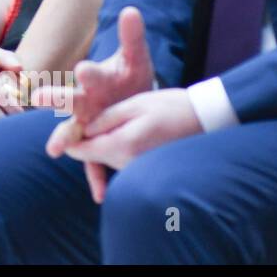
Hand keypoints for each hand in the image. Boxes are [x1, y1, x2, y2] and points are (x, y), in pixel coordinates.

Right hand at [33, 6, 155, 198]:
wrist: (129, 102)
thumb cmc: (128, 79)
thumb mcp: (135, 59)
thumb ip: (132, 37)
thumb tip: (132, 10)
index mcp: (95, 80)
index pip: (90, 74)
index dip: (88, 71)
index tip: (84, 67)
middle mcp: (85, 102)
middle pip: (70, 100)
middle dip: (56, 98)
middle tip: (42, 96)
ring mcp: (88, 124)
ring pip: (73, 132)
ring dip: (64, 140)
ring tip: (55, 149)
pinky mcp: (97, 145)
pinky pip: (95, 162)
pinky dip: (97, 177)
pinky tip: (99, 193)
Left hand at [64, 89, 201, 202]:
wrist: (208, 121)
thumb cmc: (170, 107)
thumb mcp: (133, 105)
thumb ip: (104, 120)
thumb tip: (81, 132)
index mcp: (121, 146)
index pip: (79, 151)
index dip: (68, 136)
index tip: (69, 118)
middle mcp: (127, 164)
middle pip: (91, 155)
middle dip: (87, 136)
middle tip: (96, 113)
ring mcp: (137, 170)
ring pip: (105, 157)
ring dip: (105, 140)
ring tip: (123, 118)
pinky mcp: (145, 170)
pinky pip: (121, 160)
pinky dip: (119, 146)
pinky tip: (135, 130)